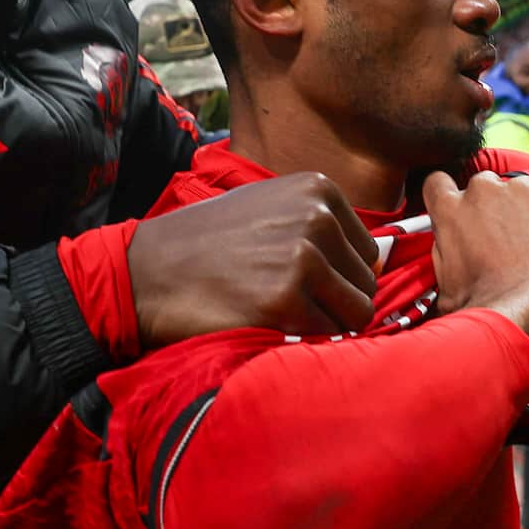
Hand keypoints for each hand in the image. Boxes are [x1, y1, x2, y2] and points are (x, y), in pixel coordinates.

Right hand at [130, 173, 378, 345]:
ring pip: (357, 313)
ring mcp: (303, 258)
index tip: (301, 283)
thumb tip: (378, 259)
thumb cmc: (211, 243)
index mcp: (318, 189)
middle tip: (288, 303)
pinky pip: (326, 334)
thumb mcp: (270, 207)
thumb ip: (320, 223)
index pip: (368, 253)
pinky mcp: (285, 300)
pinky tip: (266, 322)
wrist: (150, 271)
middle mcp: (317, 218)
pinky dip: (303, 339)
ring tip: (280, 312)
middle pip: (367, 284)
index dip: (339, 278)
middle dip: (335, 303)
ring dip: (324, 323)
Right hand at [423, 170, 528, 352]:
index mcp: (450, 209)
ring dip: (528, 210)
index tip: (464, 210)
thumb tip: (449, 243)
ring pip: (523, 190)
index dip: (452, 196)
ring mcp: (522, 188)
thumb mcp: (444, 279)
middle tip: (505, 239)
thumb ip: (445, 246)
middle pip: (486, 186)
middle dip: (495, 207)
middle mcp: (483, 189)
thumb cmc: (487, 301)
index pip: (439, 183)